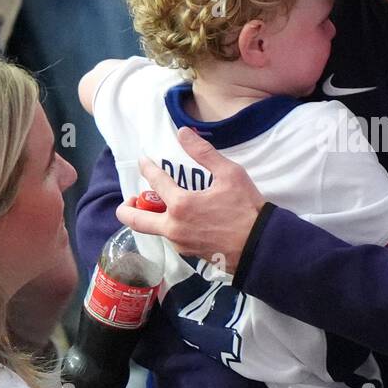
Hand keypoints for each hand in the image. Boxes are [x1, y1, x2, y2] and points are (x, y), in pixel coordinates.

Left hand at [115, 128, 265, 272]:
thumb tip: (182, 132)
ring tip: (162, 208)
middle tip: (128, 200)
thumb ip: (203, 153)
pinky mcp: (190, 255)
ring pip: (156, 230)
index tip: (143, 160)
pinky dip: (172, 228)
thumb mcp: (230, 174)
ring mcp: (180, 244)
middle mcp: (174, 227)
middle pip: (136, 220)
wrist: (261, 246)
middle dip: (126, 208)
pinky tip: (184, 222)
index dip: (147, 167)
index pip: (155, 182)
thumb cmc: (246, 208)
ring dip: (154, 218)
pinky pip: (173, 239)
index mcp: (181, 205)